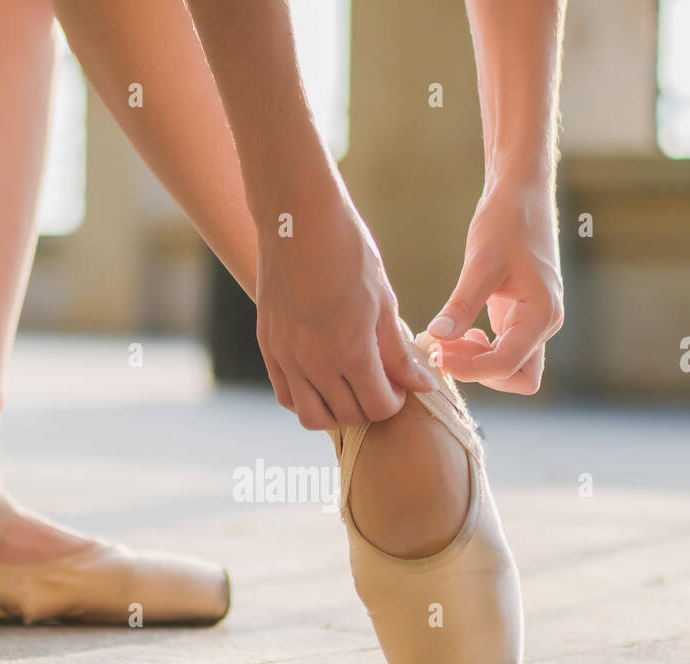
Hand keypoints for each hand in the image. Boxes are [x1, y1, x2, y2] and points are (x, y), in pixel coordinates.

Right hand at [255, 195, 435, 430]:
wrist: (297, 219)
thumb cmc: (348, 252)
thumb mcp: (384, 302)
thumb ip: (398, 353)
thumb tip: (420, 385)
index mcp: (350, 350)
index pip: (378, 407)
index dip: (395, 401)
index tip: (399, 384)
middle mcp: (315, 362)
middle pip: (349, 415)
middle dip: (370, 406)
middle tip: (378, 382)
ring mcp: (287, 358)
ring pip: (312, 417)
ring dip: (336, 412)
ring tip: (349, 387)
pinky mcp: (269, 348)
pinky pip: (286, 396)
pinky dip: (306, 398)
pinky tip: (321, 379)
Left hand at [426, 184, 562, 394]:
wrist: (522, 195)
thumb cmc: (507, 221)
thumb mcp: (481, 262)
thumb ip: (462, 303)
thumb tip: (438, 336)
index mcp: (542, 314)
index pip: (506, 365)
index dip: (469, 369)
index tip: (435, 354)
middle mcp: (545, 324)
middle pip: (515, 377)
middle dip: (477, 371)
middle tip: (442, 347)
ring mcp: (535, 323)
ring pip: (509, 368)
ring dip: (476, 363)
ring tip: (446, 339)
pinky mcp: (521, 318)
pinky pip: (503, 352)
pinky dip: (478, 351)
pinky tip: (457, 331)